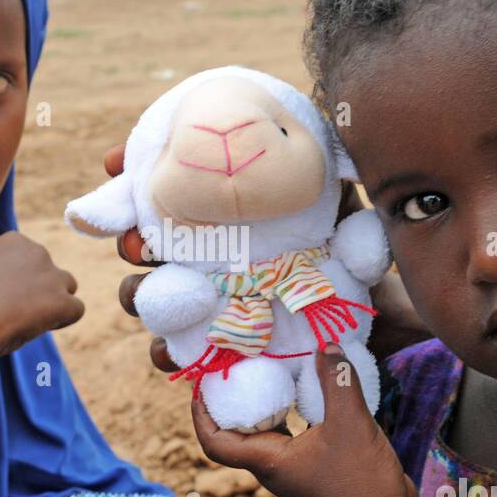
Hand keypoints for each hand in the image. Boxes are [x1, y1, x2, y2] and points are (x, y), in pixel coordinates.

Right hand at [0, 231, 84, 364]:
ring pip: (67, 289)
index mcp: (14, 241)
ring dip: (53, 305)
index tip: (6, 296)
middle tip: (16, 314)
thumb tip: (28, 295)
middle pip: (52, 273)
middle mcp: (37, 251)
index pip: (33, 259)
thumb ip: (7, 278)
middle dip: (41, 293)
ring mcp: (52, 274)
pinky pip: (76, 310)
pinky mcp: (63, 299)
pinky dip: (61, 321)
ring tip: (26, 321)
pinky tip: (37, 327)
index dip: (24, 281)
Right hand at [109, 145, 432, 369]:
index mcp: (224, 213)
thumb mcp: (348, 205)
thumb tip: (330, 142)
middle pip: (146, 240)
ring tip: (146, 294)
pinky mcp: (223, 346)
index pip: (166, 186)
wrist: (381, 321)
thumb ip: (329, 172)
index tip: (115, 164)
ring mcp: (210, 300)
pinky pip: (179, 352)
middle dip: (132, 239)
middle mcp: (208, 253)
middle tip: (141, 243)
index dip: (132, 171)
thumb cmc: (358, 253)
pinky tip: (170, 352)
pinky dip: (166, 354)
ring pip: (151, 295)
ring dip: (139, 294)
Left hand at [191, 342, 416, 496]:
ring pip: (262, 432)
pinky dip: (287, 412)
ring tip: (264, 372)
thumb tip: (325, 346)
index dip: (200, 415)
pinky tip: (302, 391)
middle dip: (228, 402)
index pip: (215, 442)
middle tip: (233, 368)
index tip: (200, 386)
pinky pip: (286, 435)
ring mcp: (290, 468)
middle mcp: (271, 466)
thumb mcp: (351, 423)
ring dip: (259, 406)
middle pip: (234, 433)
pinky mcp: (309, 467)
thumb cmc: (360, 480)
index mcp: (267, 461)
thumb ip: (337, 381)